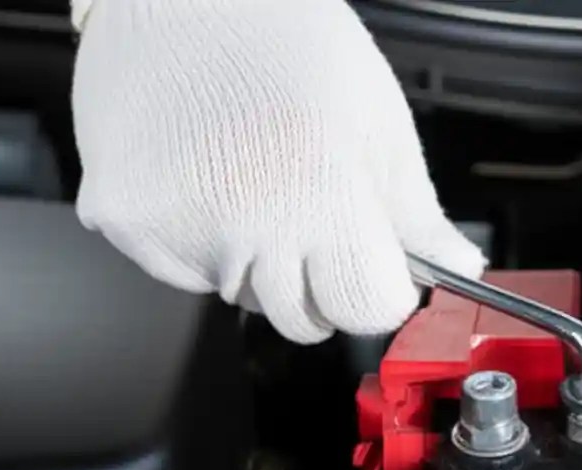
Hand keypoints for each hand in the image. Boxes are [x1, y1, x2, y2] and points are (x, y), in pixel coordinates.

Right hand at [70, 0, 484, 342]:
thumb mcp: (377, 121)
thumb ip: (417, 215)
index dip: (377, 289)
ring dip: (257, 261)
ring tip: (248, 174)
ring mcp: (177, 225)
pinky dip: (199, 241)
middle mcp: (244, 219)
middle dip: (319, 281)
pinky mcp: (121, 220)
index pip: (365, 309)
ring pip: (243, 297)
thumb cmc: (285, 38)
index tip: (374, 265)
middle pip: (303, 319)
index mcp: (318, 190)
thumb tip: (460, 272)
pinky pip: (184, 272)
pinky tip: (202, 173)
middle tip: (306, 205)